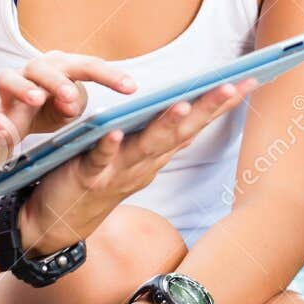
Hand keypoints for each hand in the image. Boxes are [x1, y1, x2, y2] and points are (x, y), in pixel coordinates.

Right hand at [0, 51, 137, 139]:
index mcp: (65, 67)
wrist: (6, 117)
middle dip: (63, 80)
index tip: (132, 88)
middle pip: (53, 66)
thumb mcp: (65, 110)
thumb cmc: (46, 108)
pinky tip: (1, 129)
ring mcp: (14, 79)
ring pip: (16, 77)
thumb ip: (71, 107)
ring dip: (26, 88)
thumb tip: (70, 104)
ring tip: (36, 100)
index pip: (91, 67)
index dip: (111, 76)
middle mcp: (41, 67)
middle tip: (72, 97)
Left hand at [18, 79, 256, 255]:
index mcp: (156, 155)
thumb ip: (159, 136)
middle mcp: (144, 164)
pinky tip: (114, 132)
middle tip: (232, 84)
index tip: (248, 79)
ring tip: (182, 104)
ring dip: (165, 126)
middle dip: (207, 109)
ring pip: (146, 146)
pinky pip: (99, 160)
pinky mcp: (87, 177)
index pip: (195, 125)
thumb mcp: (136, 157)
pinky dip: (108, 147)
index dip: (220, 104)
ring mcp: (117, 172)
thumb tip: (189, 107)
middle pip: (180, 133)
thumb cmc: (99, 179)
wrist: (56, 223)